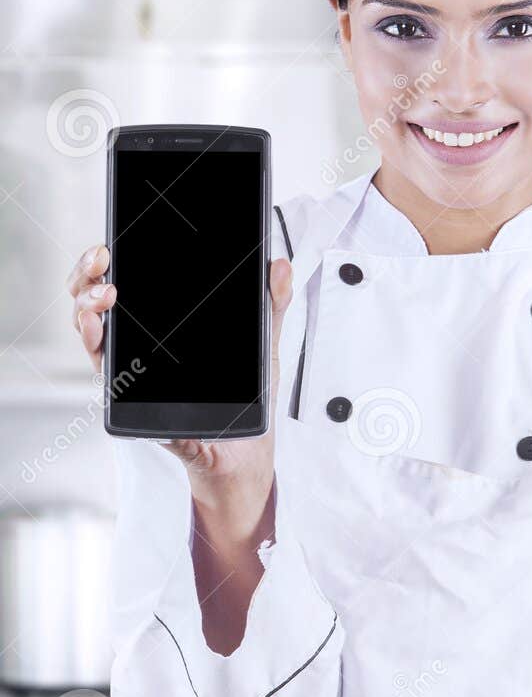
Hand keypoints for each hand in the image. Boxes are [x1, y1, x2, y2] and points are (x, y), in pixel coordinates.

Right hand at [68, 242, 292, 508]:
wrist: (245, 452)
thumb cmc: (247, 399)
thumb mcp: (263, 344)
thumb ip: (272, 304)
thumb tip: (279, 266)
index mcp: (161, 324)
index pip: (122, 281)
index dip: (104, 260)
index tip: (109, 244)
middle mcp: (137, 344)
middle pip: (93, 300)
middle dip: (87, 274)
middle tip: (102, 260)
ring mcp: (131, 370)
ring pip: (90, 330)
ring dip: (87, 306)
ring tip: (106, 296)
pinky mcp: (132, 399)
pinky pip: (104, 372)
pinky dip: (96, 347)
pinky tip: (99, 331)